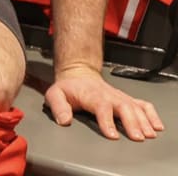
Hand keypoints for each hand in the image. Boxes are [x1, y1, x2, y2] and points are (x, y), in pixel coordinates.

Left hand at [45, 66, 164, 140]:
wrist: (78, 73)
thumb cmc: (68, 87)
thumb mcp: (55, 94)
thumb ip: (58, 107)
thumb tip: (64, 120)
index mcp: (92, 94)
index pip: (101, 107)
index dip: (107, 121)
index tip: (112, 135)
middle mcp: (109, 95)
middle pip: (123, 107)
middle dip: (132, 123)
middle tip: (137, 137)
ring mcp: (119, 96)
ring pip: (135, 107)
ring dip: (144, 121)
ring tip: (149, 134)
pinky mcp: (126, 99)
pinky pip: (142, 104)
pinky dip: (151, 114)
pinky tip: (156, 125)